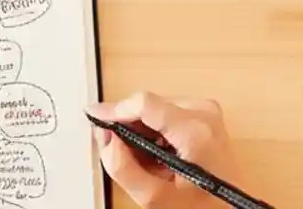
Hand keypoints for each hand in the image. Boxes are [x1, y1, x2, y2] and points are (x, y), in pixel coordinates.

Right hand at [88, 92, 241, 208]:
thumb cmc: (203, 208)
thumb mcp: (156, 198)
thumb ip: (123, 168)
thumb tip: (106, 139)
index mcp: (194, 131)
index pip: (143, 103)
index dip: (114, 110)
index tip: (95, 120)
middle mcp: (204, 113)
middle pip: (147, 105)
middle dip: (127, 126)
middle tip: (118, 153)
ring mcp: (207, 112)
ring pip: (155, 108)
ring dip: (140, 130)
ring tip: (140, 160)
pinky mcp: (206, 115)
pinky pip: (167, 113)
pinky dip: (154, 131)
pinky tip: (153, 155)